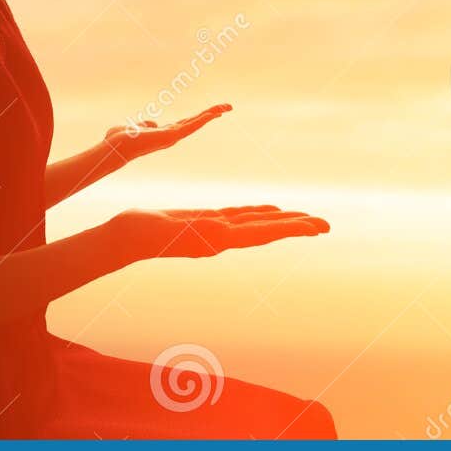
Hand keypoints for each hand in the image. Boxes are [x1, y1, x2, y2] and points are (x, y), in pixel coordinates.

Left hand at [103, 104, 231, 161]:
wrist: (115, 147)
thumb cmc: (119, 140)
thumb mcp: (133, 127)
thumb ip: (142, 125)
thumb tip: (150, 125)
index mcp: (164, 134)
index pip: (186, 124)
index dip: (199, 118)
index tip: (211, 112)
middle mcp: (172, 137)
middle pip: (195, 122)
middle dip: (212, 114)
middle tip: (228, 107)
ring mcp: (174, 137)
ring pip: (197, 123)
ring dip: (213, 114)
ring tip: (227, 106)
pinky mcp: (173, 136)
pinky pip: (192, 125)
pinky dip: (205, 118)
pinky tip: (215, 113)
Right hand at [111, 206, 329, 259]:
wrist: (122, 238)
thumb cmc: (142, 233)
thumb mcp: (172, 230)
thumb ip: (198, 230)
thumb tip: (223, 231)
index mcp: (218, 239)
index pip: (264, 233)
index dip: (292, 230)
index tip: (317, 229)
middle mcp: (222, 238)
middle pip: (268, 231)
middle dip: (298, 227)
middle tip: (328, 226)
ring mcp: (214, 231)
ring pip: (257, 223)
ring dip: (283, 221)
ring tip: (308, 219)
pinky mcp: (206, 222)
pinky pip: (240, 217)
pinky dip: (259, 213)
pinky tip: (271, 211)